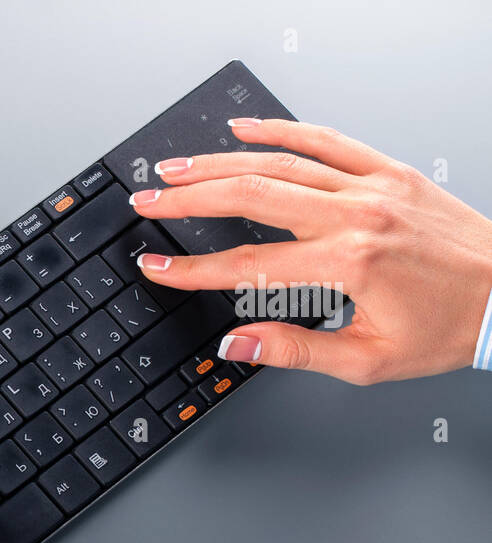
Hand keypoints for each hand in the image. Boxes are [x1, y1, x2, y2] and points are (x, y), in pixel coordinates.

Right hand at [129, 118, 491, 383]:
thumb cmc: (449, 327)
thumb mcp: (368, 359)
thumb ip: (295, 350)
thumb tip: (237, 343)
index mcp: (349, 264)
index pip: (249, 266)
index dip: (194, 270)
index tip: (157, 267)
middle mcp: (358, 214)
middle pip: (252, 196)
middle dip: (190, 199)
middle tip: (149, 201)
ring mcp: (373, 185)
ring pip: (280, 161)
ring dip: (220, 161)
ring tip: (176, 168)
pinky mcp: (389, 170)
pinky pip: (326, 139)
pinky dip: (281, 129)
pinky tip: (245, 128)